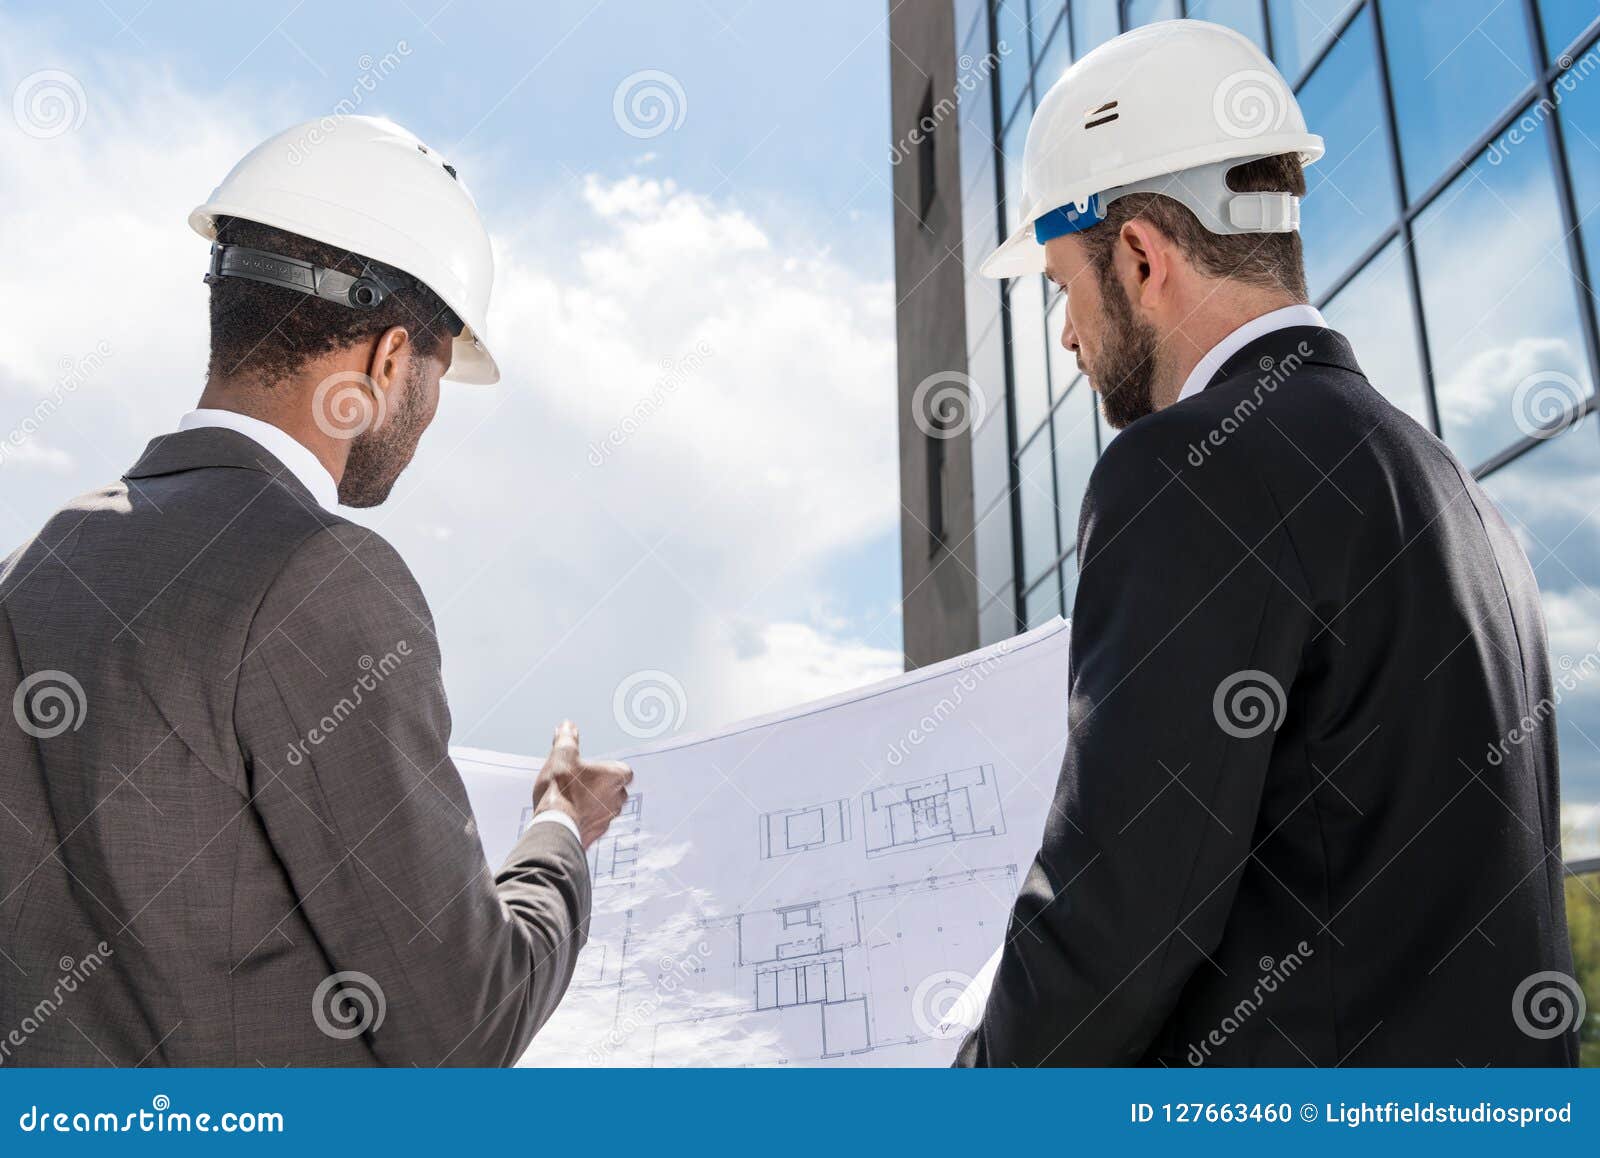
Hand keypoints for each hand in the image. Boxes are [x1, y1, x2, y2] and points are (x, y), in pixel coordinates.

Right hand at [532, 720, 632, 848]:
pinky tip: (570, 817)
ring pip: (607, 809)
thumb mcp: (562, 755)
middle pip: (618, 791)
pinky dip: (586, 821)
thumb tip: (567, 725)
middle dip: (604, 787)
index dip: (611, 769)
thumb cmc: (562, 789)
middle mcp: (617, 799)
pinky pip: (594, 825)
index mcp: (615, 777)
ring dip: (595, 805)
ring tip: (576, 801)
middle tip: (585, 784)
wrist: (555, 826)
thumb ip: (567, 739)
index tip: (597, 769)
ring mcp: (607, 819)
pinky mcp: (595, 835)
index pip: (624, 771)